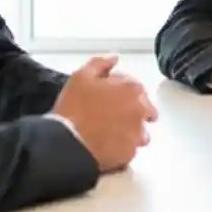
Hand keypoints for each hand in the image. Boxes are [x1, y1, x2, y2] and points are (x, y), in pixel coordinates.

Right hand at [52, 55, 157, 172]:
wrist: (66, 142)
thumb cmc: (73, 107)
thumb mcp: (81, 76)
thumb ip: (100, 63)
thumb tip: (114, 58)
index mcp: (132, 88)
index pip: (135, 87)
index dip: (120, 91)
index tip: (107, 97)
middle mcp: (141, 110)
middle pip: (144, 110)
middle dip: (132, 111)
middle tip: (110, 116)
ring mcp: (137, 134)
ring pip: (140, 132)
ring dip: (130, 131)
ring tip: (109, 134)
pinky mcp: (130, 153)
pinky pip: (130, 149)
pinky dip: (121, 148)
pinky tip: (106, 146)